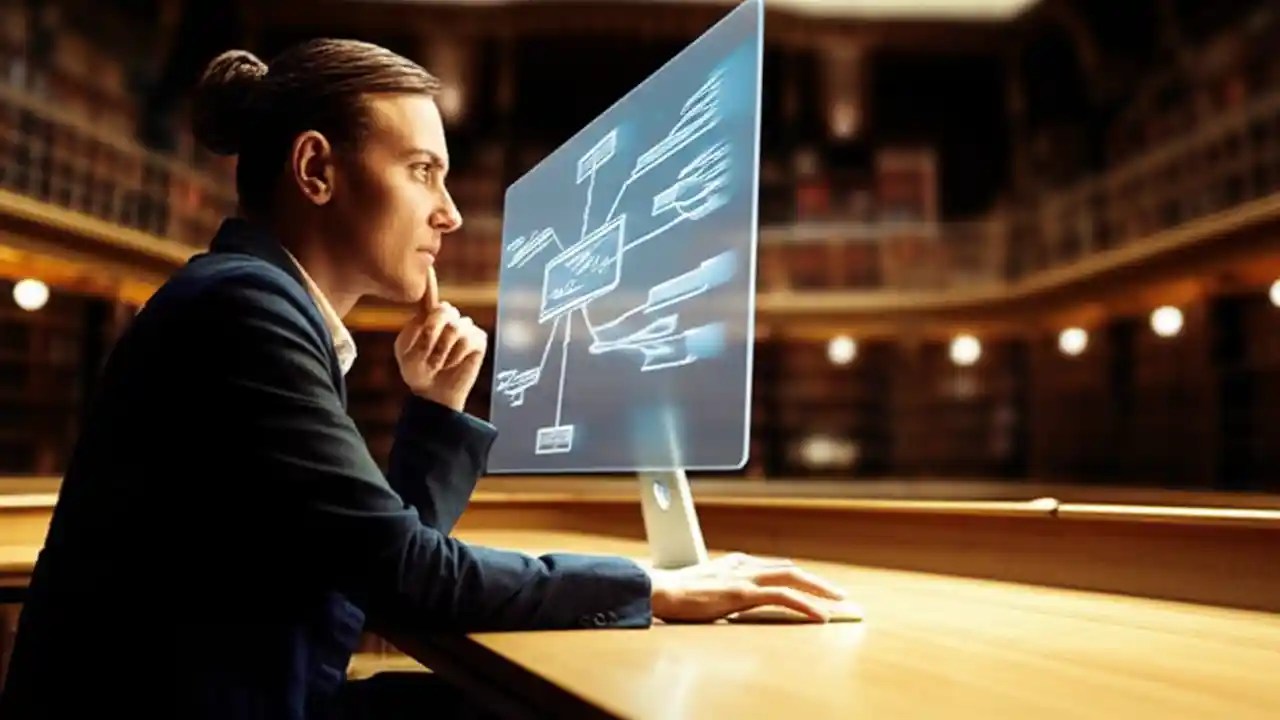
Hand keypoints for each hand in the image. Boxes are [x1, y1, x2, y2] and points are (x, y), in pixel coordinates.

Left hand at [394, 266, 487, 410]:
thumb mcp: (405, 351)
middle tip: (428, 354)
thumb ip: (414, 330)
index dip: (430, 283)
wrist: (434, 394)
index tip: (427, 267)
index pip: (430, 298)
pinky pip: (468, 340)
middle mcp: (448, 320)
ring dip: (443, 350)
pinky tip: (454, 363)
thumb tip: (431, 314)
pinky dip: (457, 355)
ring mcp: (465, 329)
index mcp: (427, 319)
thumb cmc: (417, 373)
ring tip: (439, 363)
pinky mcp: (479, 341)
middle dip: (432, 333)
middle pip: (443, 310)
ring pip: (455, 328)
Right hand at [645, 552, 846, 622]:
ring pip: (792, 579)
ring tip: (837, 602)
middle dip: (817, 582)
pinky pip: (783, 598)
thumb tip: (738, 599)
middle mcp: (744, 565)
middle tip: (838, 594)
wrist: (660, 591)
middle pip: (790, 570)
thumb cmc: (678, 594)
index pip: (776, 569)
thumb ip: (726, 588)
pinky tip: (818, 615)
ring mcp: (745, 577)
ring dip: (819, 590)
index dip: (798, 579)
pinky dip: (805, 605)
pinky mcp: (743, 593)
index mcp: (736, 562)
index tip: (814, 588)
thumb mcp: (708, 586)